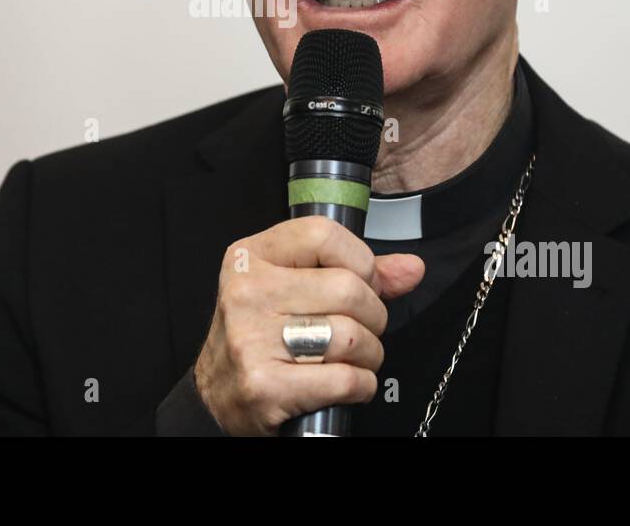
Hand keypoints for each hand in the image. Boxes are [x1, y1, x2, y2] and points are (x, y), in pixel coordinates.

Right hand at [192, 214, 424, 434]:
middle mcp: (246, 292)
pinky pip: (344, 379)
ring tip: (354, 358)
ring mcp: (251, 339)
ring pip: (352, 336)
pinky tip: (347, 383)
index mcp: (250, 257)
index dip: (360, 261)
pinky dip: (361, 385)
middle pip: (348, 289)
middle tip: (363, 330)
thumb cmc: (259, 335)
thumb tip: (412, 268)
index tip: (362, 283)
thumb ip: (355, 273)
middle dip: (373, 316)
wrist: (216, 395)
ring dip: (369, 354)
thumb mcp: (292, 288)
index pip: (324, 235)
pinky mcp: (264, 385)